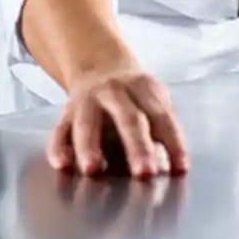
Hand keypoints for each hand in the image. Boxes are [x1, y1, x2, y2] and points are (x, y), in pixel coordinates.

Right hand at [47, 66, 189, 178]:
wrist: (99, 64)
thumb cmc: (134, 96)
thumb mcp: (153, 101)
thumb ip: (161, 130)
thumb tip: (174, 168)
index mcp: (144, 89)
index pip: (162, 116)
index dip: (173, 142)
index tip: (180, 169)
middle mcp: (115, 92)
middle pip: (128, 119)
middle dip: (137, 147)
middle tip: (145, 174)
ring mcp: (88, 101)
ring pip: (87, 123)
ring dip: (89, 146)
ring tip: (93, 170)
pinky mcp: (66, 113)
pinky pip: (60, 130)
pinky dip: (59, 147)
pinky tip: (62, 164)